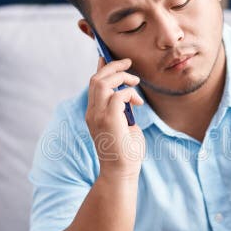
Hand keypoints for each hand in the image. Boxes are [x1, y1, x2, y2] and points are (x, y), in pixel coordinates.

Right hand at [86, 56, 145, 178]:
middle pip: (96, 79)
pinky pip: (118, 95)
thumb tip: (126, 94)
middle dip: (113, 67)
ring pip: (103, 83)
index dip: (101, 68)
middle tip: (129, 64)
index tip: (109, 58)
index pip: (93, 84)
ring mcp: (98, 116)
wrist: (121, 172)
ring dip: (121, 77)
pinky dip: (129, 94)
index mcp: (93, 114)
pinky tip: (138, 104)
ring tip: (135, 82)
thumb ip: (121, 109)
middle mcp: (92, 113)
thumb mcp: (122, 125)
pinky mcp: (108, 120)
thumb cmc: (125, 152)